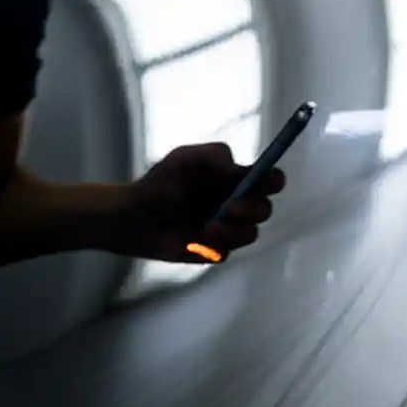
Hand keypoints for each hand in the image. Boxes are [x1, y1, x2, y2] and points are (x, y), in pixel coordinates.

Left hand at [105, 142, 284, 262]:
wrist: (133, 216)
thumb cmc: (160, 182)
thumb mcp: (184, 159)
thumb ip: (214, 155)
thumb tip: (240, 168)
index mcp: (236, 180)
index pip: (270, 180)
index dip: (274, 180)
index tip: (267, 182)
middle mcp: (238, 205)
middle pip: (265, 209)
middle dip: (254, 208)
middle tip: (231, 207)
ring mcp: (228, 230)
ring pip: (251, 233)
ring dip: (233, 230)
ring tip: (207, 227)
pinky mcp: (215, 251)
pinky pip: (229, 250)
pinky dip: (216, 244)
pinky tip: (195, 238)